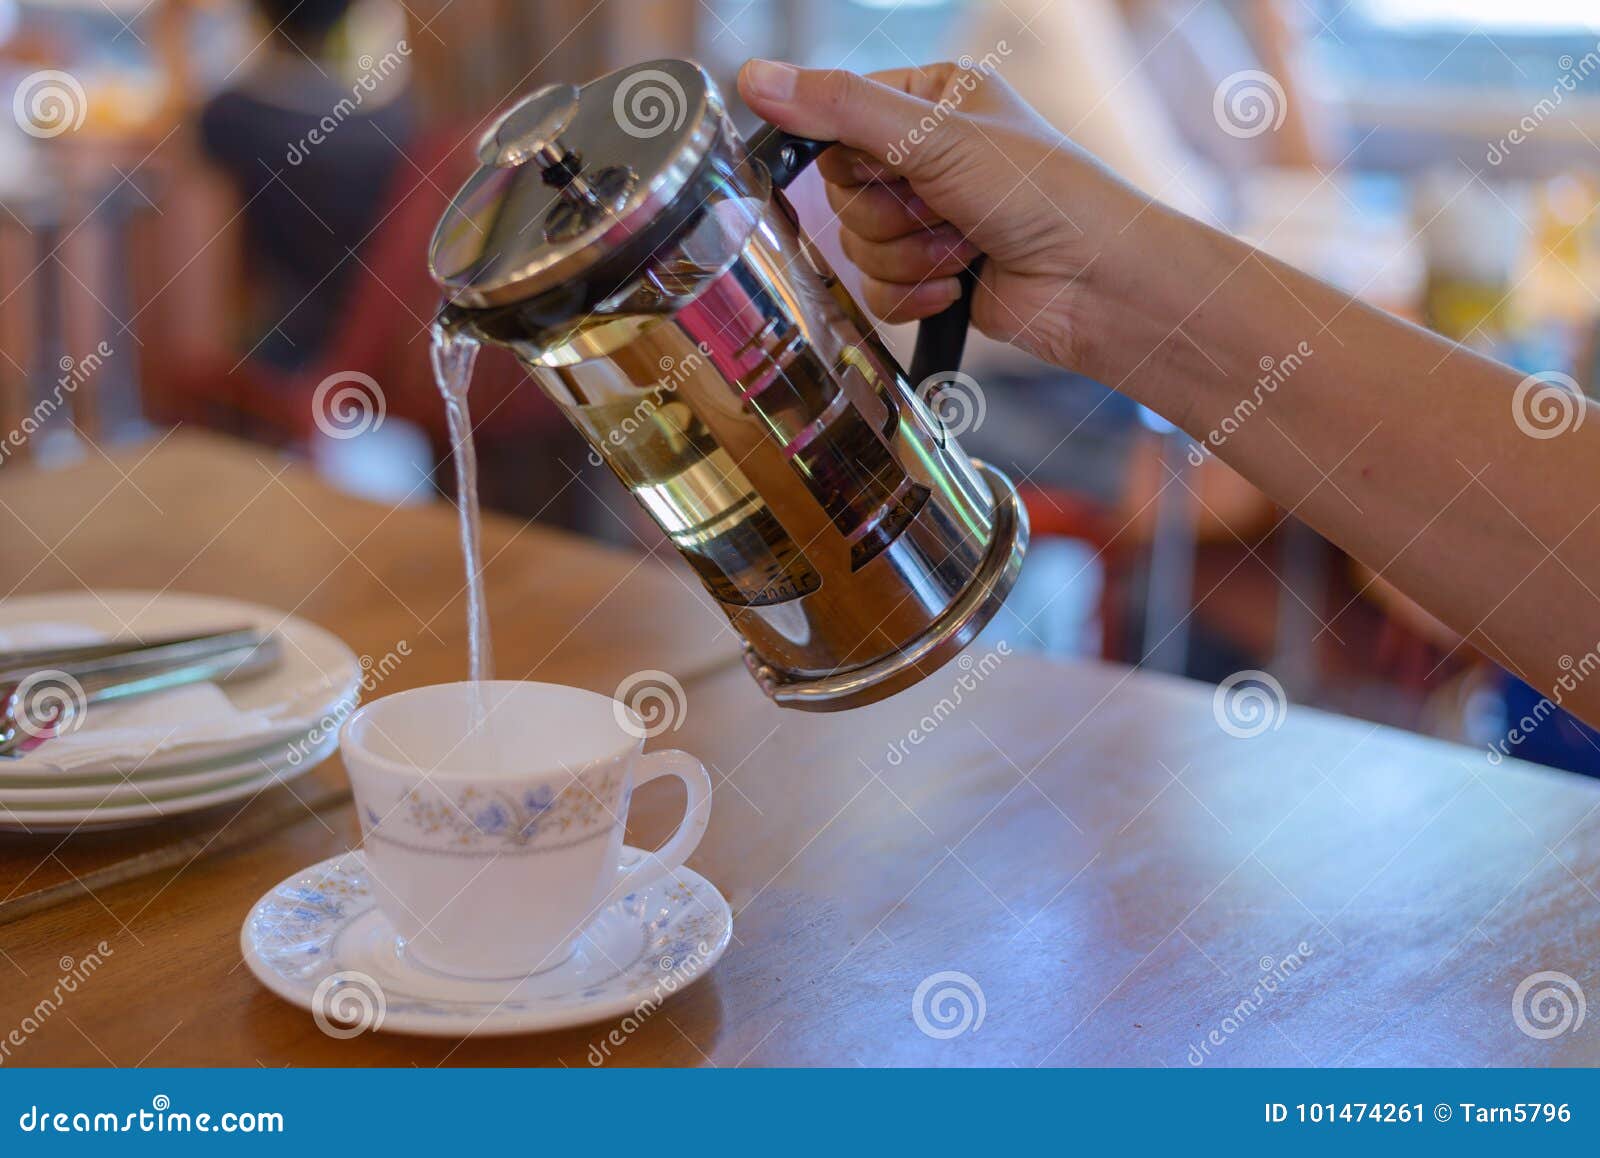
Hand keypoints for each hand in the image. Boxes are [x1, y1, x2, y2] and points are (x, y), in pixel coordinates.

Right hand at [737, 58, 1154, 373]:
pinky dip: (913, 293)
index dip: (848, 153)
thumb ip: (840, 109)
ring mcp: (927, 219)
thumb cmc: (1040, 191)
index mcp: (930, 100)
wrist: (1094, 282)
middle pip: (841, 190)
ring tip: (963, 243)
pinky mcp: (930, 276)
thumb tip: (754, 79)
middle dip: (889, 211)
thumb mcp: (934, 136)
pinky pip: (876, 292)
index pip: (837, 119)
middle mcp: (926, 156)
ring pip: (856, 245)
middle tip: (942, 205)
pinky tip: (958, 284)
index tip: (884, 165)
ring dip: (908, 254)